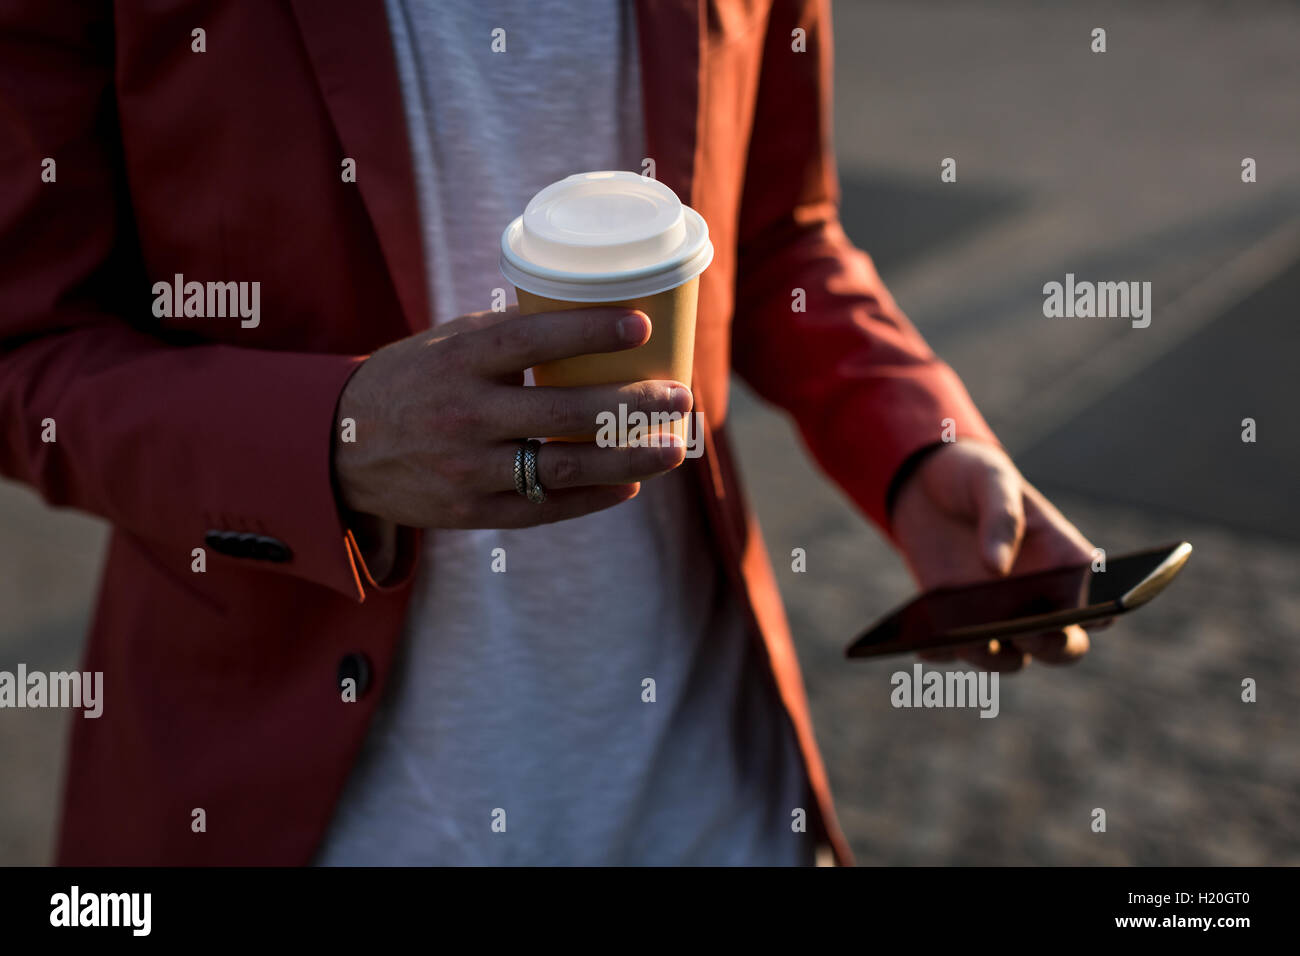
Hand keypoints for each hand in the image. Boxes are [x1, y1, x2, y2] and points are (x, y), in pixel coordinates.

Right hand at [333, 305, 691, 534]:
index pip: (531, 340)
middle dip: (631, 405)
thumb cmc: (413, 382)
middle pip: (564, 411)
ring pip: (563, 466)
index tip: (642, 326)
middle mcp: (464, 415)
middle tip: (680, 396)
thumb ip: (509, 339)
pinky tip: (629, 486)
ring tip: (671, 448)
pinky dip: (592, 497)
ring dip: (628, 459)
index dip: (589, 332)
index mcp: (458, 361)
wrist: (341, 449)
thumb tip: (594, 325)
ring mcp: (467, 469)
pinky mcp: (470, 511)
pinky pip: (543, 507)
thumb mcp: (447, 345)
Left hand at [889, 441, 1096, 671]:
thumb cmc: (974, 478)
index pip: (1097, 595)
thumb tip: (997, 567)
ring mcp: (997, 615)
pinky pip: (953, 649)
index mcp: (1063, 560)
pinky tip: (924, 642)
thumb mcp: (990, 480)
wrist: (923, 484)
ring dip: (992, 655)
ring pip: (1009, 658)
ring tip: (967, 639)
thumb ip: (1001, 516)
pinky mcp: (955, 620)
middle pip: (1062, 645)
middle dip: (1052, 647)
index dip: (1103, 612)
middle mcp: (1038, 598)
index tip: (1095, 615)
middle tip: (1031, 634)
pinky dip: (942, 651)